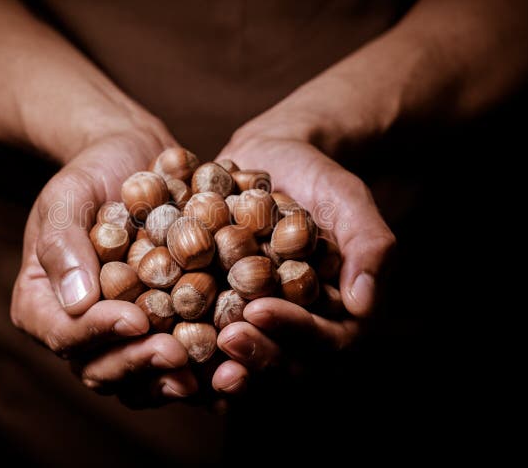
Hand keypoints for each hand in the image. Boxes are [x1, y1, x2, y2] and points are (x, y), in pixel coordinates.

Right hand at [10, 128, 198, 406]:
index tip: (136, 319)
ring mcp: (121, 338)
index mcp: (42, 304)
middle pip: (101, 368)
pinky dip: (199, 370)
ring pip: (137, 381)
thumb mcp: (68, 196)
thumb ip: (63, 244)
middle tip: (176, 353)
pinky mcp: (160, 334)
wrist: (135, 162)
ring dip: (169, 380)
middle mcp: (79, 332)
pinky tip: (228, 367)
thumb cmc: (91, 174)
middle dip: (139, 363)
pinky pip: (174, 365)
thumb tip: (77, 301)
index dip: (99, 332)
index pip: (64, 334)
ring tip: (202, 371)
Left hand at [210, 127, 394, 394]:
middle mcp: (299, 333)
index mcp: (338, 317)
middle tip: (225, 338)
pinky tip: (159, 341)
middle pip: (282, 363)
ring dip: (217, 366)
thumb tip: (363, 303)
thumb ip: (368, 246)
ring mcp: (259, 329)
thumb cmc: (318, 179)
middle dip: (254, 354)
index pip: (324, 340)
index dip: (294, 330)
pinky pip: (206, 345)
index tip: (260, 309)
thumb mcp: (348, 201)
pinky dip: (185, 349)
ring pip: (242, 364)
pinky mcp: (222, 318)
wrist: (273, 161)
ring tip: (188, 353)